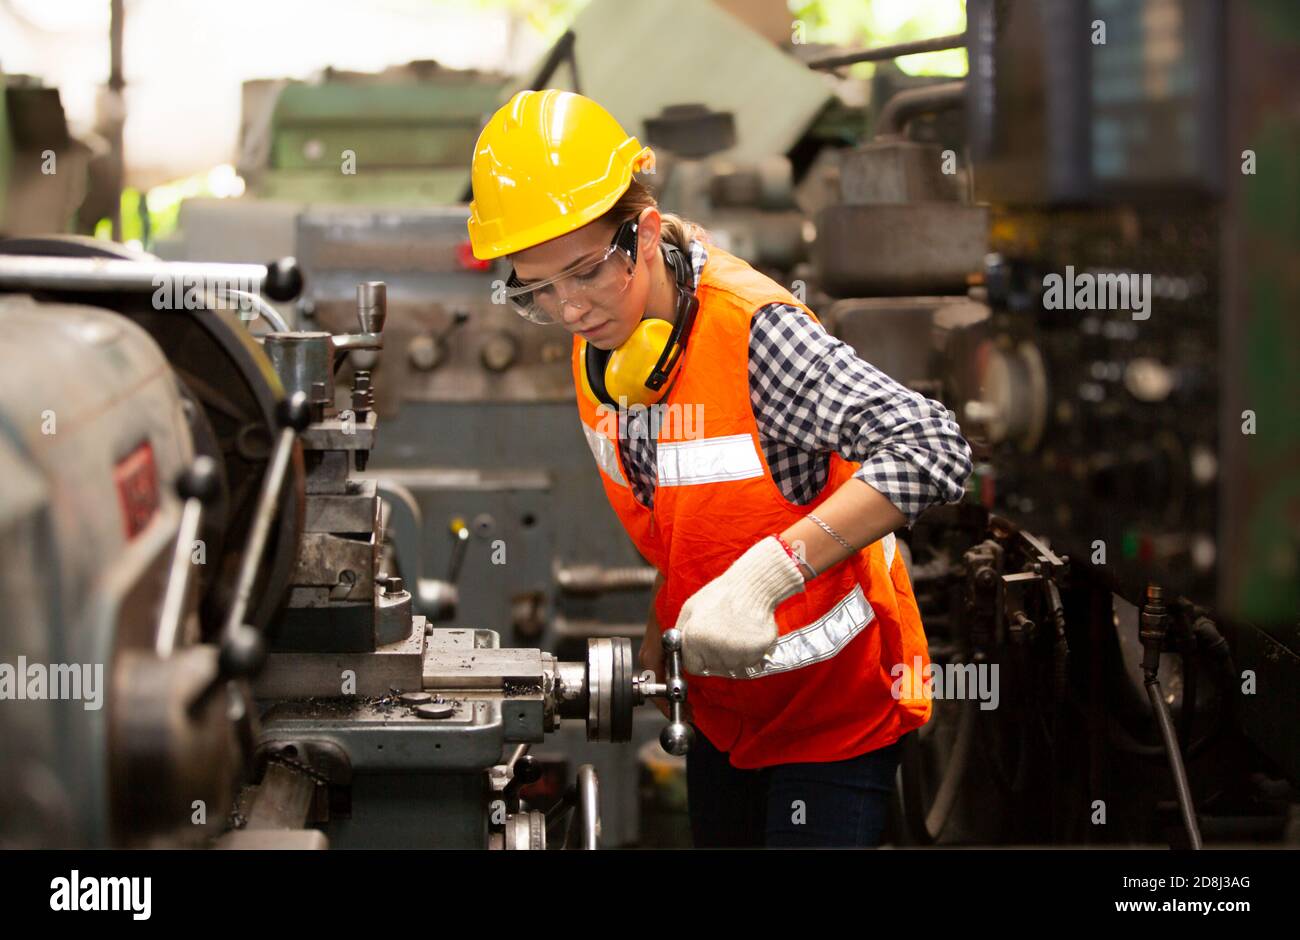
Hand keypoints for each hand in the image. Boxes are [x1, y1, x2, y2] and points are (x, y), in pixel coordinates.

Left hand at [677, 536, 804, 675]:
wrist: (750, 585)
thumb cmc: (720, 595)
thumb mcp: (690, 609)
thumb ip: (680, 634)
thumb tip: (677, 654)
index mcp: (694, 637)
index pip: (693, 667)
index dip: (699, 658)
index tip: (705, 648)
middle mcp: (715, 648)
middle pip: (714, 667)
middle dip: (716, 655)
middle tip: (723, 632)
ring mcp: (738, 651)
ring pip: (733, 667)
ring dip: (734, 655)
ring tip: (736, 630)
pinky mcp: (758, 651)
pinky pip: (751, 662)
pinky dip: (750, 652)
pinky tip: (747, 633)